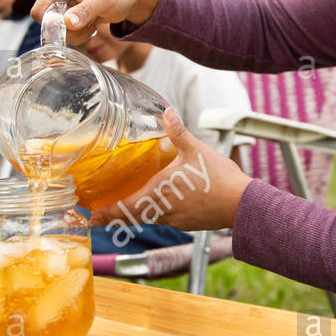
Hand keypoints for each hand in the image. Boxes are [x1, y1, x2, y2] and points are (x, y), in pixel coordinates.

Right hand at [29, 0, 164, 46]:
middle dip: (69, 31)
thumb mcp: (103, 0)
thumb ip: (84, 11)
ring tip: (94, 22)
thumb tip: (66, 24)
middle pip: (49, 24)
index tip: (72, 28)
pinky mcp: (71, 16)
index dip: (50, 24)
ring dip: (77, 34)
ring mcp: (64, 5)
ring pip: (60, 32)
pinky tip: (94, 25)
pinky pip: (69, 34)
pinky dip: (82, 35)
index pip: (39, 10)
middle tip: (89, 25)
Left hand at [90, 109, 250, 233]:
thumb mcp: (195, 149)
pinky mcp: (187, 224)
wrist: (242, 204)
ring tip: (125, 207)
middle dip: (114, 215)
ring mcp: (175, 220)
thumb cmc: (218, 178)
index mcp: (159, 192)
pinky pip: (165, 219)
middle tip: (98, 215)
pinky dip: (155, 214)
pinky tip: (159, 205)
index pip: (125, 207)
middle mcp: (163, 210)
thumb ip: (177, 131)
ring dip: (135, 215)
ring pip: (148, 219)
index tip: (92, 213)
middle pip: (132, 217)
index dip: (107, 211)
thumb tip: (166, 111)